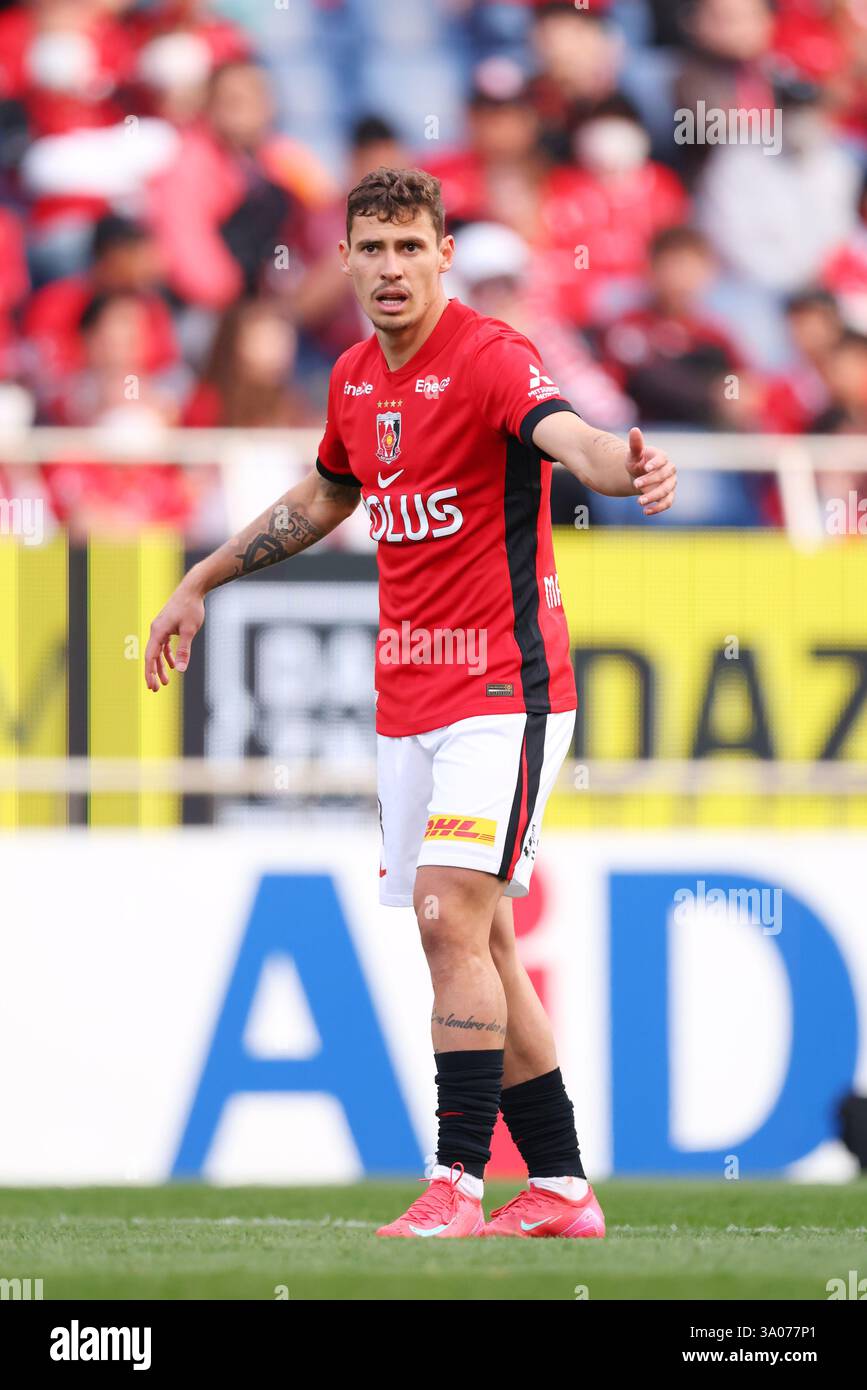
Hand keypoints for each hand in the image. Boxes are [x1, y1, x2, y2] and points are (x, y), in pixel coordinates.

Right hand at [144, 577, 205, 691]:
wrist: (192, 589)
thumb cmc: (191, 608)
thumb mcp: (189, 631)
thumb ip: (183, 650)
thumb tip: (180, 669)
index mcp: (158, 631)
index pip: (150, 656)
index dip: (150, 673)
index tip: (151, 686)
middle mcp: (156, 630)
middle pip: (152, 656)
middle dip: (153, 673)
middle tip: (155, 689)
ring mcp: (161, 628)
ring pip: (157, 651)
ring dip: (161, 666)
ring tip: (165, 681)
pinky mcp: (167, 626)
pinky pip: (163, 645)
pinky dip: (166, 655)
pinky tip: (172, 665)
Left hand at [626, 427, 675, 515]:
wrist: (638, 476)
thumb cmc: (636, 462)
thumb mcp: (633, 454)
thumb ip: (635, 444)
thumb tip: (634, 429)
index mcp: (662, 457)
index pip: (663, 459)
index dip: (655, 464)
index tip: (645, 468)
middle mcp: (669, 470)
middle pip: (664, 476)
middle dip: (650, 481)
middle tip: (635, 484)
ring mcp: (670, 483)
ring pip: (666, 491)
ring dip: (654, 496)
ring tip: (639, 502)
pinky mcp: (669, 495)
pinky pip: (667, 503)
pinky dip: (658, 508)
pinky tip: (645, 511)